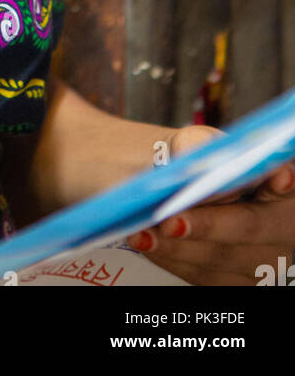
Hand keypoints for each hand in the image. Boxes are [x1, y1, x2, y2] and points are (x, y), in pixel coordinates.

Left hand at [125, 123, 294, 284]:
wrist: (173, 187)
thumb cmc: (192, 161)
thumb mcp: (194, 143)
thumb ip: (197, 145)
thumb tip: (192, 158)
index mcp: (278, 180)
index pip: (285, 181)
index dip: (283, 181)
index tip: (279, 176)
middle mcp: (279, 223)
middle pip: (249, 226)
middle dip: (208, 225)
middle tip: (170, 221)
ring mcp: (261, 258)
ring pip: (222, 258)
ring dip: (178, 248)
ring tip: (142, 233)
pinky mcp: (235, 279)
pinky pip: (204, 277)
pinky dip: (172, 259)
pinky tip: (147, 243)